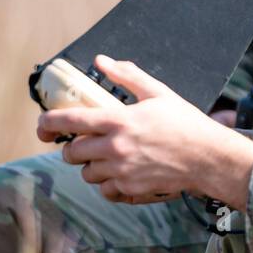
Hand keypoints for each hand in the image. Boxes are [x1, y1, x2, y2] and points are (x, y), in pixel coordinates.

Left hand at [36, 55, 252, 207]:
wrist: (209, 158)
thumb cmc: (187, 123)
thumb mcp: (158, 92)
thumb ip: (127, 75)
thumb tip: (101, 61)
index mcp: (119, 121)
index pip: (70, 121)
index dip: (49, 123)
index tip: (43, 125)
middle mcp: (116, 148)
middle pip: (73, 153)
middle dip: (73, 147)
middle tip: (84, 142)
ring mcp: (122, 172)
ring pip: (87, 174)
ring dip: (91, 166)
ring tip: (107, 157)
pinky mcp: (132, 190)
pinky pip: (106, 191)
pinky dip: (108, 185)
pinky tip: (119, 174)